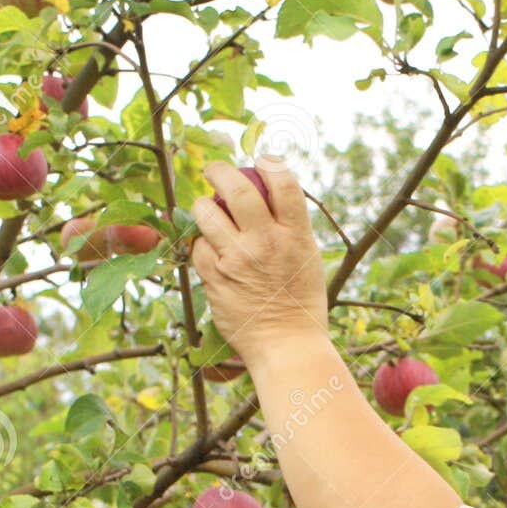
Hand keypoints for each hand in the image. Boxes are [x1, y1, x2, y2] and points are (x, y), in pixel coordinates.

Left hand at [190, 158, 326, 365]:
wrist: (286, 347)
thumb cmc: (300, 307)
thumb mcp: (307, 260)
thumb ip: (290, 229)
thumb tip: (270, 200)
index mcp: (295, 236)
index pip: (283, 182)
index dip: (270, 162)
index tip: (260, 160)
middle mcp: (265, 242)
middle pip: (237, 188)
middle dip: (220, 170)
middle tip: (214, 170)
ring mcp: (237, 259)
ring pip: (206, 213)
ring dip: (202, 205)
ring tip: (205, 208)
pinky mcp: (215, 278)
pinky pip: (198, 248)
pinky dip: (202, 245)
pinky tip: (210, 251)